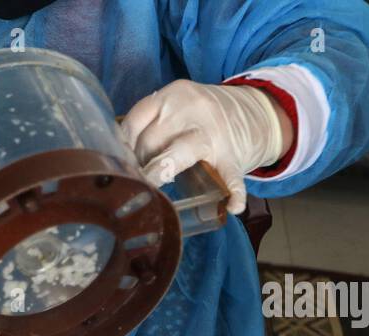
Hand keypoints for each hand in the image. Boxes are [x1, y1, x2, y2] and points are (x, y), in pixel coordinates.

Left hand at [119, 80, 293, 214]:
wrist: (254, 112)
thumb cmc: (200, 118)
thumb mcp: (175, 108)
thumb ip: (149, 125)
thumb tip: (115, 158)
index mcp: (171, 96)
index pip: (134, 121)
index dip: (120, 146)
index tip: (114, 163)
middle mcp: (190, 110)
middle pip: (150, 141)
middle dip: (136, 164)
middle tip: (127, 180)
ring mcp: (213, 133)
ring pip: (179, 154)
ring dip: (160, 172)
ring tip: (148, 190)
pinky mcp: (231, 155)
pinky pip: (232, 175)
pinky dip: (234, 191)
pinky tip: (232, 206)